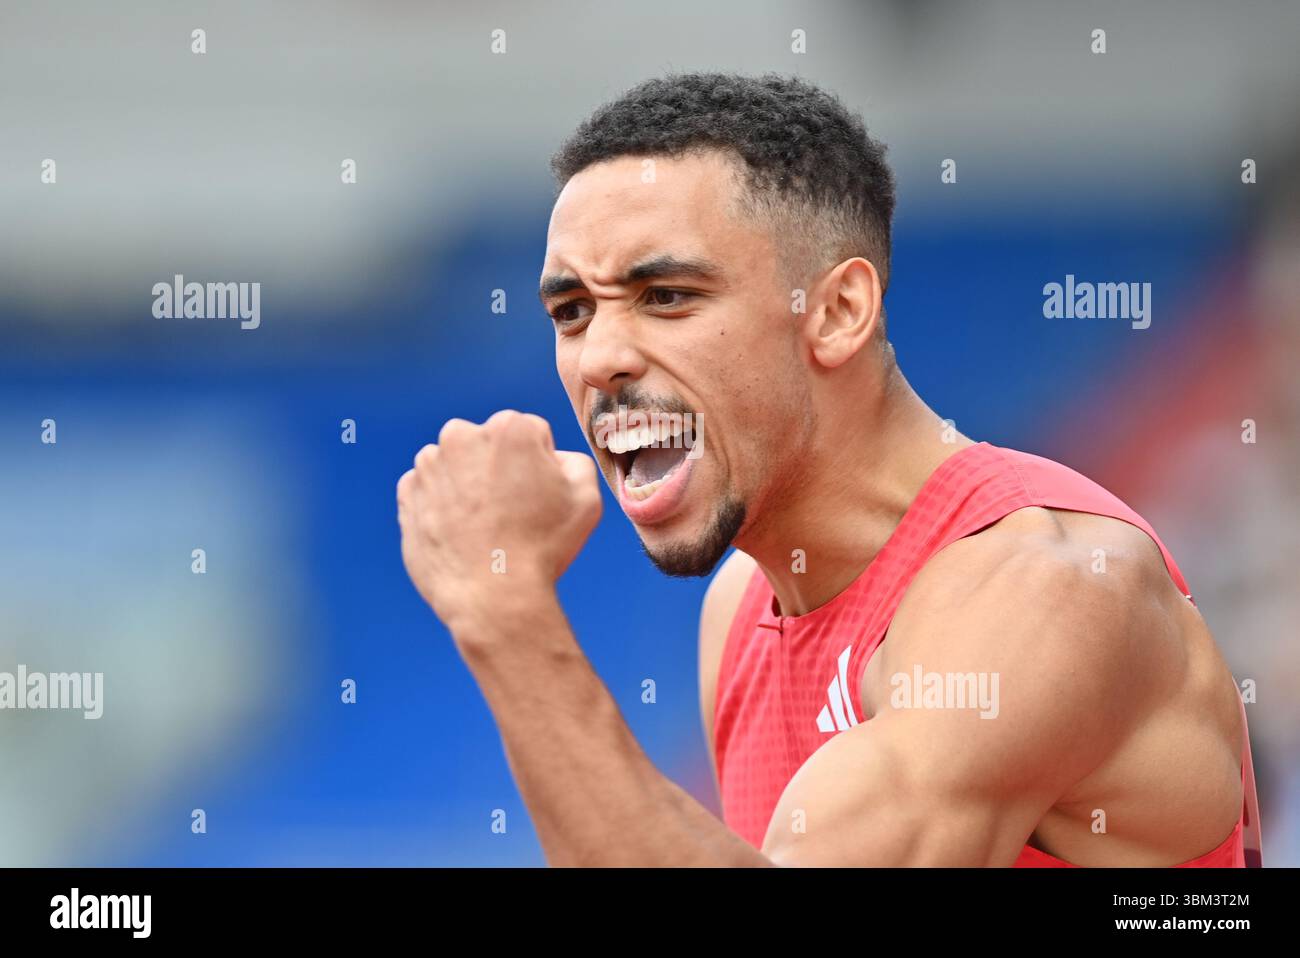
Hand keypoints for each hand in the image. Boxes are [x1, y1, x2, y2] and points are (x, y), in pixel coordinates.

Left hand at [397, 410, 601, 633]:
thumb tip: (552, 459)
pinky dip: (442, 504)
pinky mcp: (409, 493)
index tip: (537, 497)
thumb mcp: (587, 498)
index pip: (530, 435)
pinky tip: (461, 532)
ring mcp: (430, 465)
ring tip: (484, 526)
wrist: (493, 596)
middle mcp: (463, 435)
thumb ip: (574, 462)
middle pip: (489, 444)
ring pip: (457, 464)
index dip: (539, 467)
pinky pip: (430, 489)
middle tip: (511, 511)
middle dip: (499, 468)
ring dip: (469, 484)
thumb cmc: (543, 548)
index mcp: (509, 428)